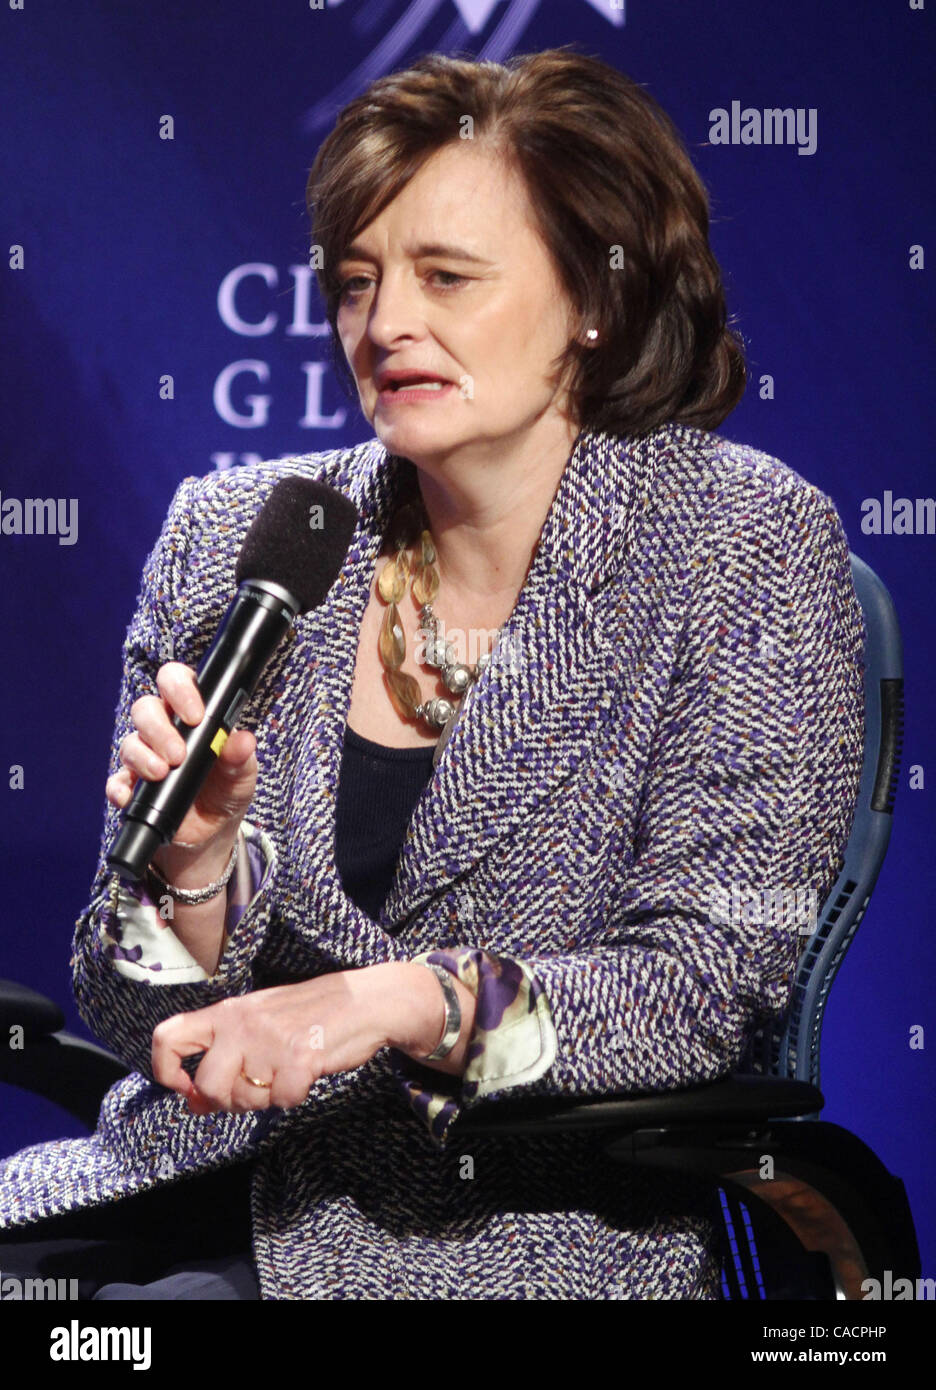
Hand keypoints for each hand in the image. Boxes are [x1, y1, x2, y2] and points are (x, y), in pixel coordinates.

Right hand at [105, 661, 256, 861]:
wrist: (212, 832)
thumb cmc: (227, 789)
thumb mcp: (242, 774)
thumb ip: (241, 756)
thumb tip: (243, 741)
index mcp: (190, 714)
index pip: (176, 682)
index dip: (180, 690)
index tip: (195, 715)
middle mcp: (162, 730)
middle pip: (145, 709)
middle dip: (158, 729)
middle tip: (178, 754)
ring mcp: (144, 758)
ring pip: (129, 743)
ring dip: (142, 757)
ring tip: (162, 773)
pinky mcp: (131, 786)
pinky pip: (116, 782)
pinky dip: (120, 788)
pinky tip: (129, 794)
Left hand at [151, 968, 396, 1114]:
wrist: (361, 1001)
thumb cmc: (306, 1015)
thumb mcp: (256, 1025)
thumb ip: (223, 1056)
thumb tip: (191, 1102)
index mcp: (226, 1012)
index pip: (168, 1037)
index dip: (166, 1071)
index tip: (188, 1087)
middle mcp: (241, 1023)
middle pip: (208, 1085)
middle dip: (228, 1100)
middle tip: (253, 1088)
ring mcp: (270, 1040)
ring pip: (244, 1098)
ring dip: (264, 1098)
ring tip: (283, 1073)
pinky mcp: (299, 1057)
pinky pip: (282, 1101)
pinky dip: (294, 1096)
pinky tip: (305, 1074)